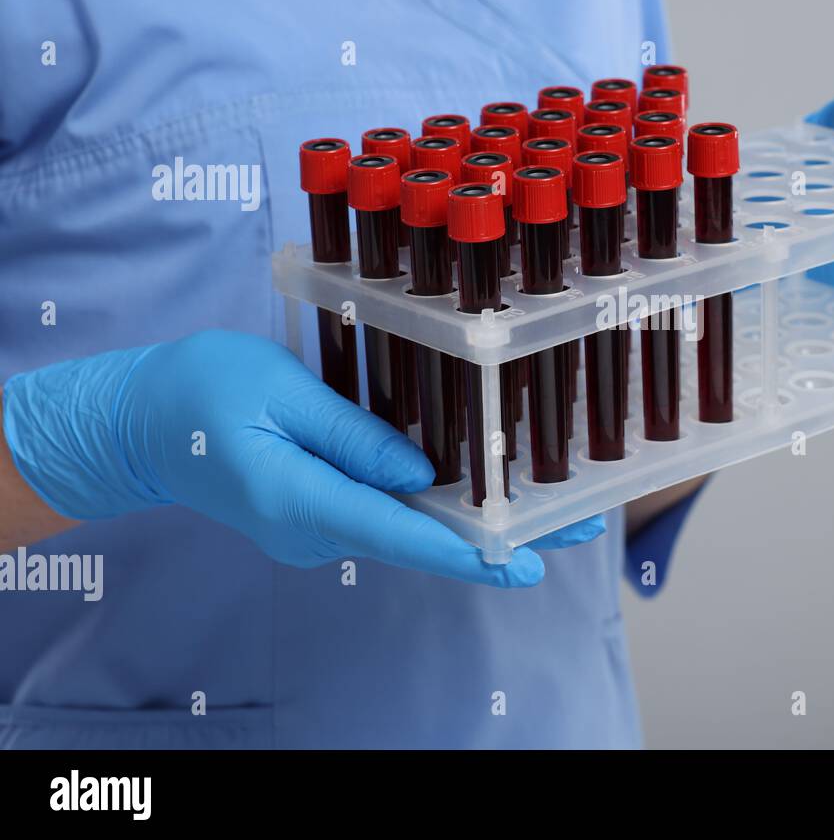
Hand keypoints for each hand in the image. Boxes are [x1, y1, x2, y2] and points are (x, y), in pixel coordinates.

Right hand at [1, 330, 601, 586]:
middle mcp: (313, 531)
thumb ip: (351, 434)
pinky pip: (388, 516)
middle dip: (499, 538)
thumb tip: (423, 473)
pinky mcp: (321, 515)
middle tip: (580, 529)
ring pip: (409, 530)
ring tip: (555, 508)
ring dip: (478, 524)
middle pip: (420, 540)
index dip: (468, 548)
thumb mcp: (277, 390)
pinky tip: (487, 494)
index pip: (398, 532)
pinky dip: (440, 508)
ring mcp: (317, 530)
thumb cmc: (200, 390)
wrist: (137, 423)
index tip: (526, 560)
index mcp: (298, 499)